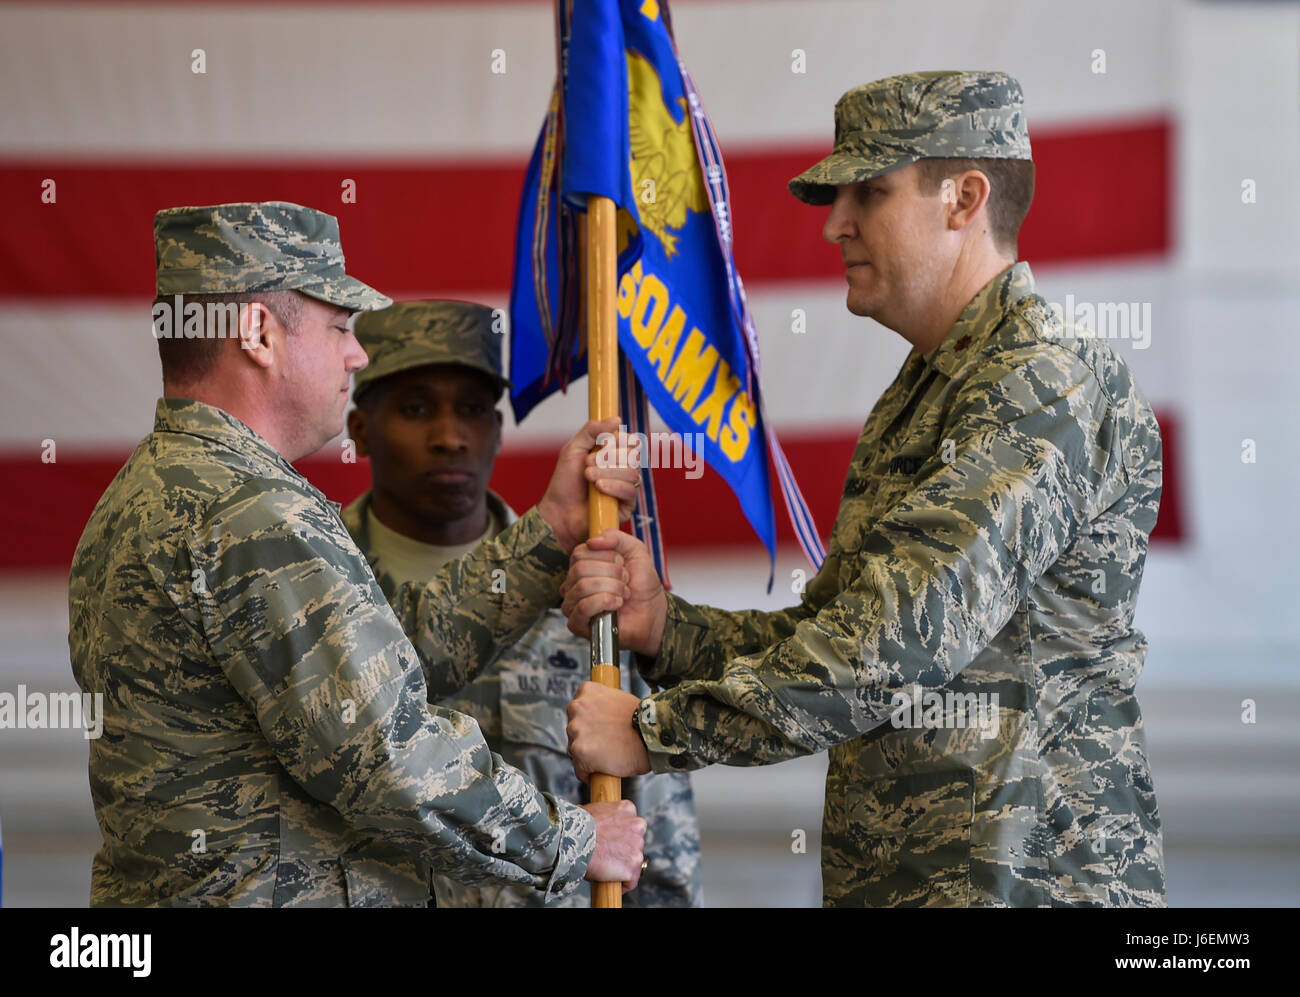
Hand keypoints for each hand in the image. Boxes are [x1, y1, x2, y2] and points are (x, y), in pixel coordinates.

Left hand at [536, 418, 642, 553]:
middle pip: (632, 455)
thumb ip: (592, 431)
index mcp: (612, 455)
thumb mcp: (573, 449)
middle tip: (587, 464)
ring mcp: (625, 488)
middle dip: (609, 457)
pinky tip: (599, 487)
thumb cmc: (565, 483)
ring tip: (588, 476)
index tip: (602, 443)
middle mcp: (622, 470)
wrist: (559, 512)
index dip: (619, 440)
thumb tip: (617, 419)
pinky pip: (631, 491)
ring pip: (632, 472)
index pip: (629, 441)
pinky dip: (615, 486)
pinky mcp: (626, 506)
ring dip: (609, 472)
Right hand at [561, 528, 666, 657]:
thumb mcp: (635, 550)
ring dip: (612, 588)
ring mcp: (572, 604)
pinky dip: (605, 602)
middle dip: (612, 573)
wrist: (653, 610)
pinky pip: (583, 607)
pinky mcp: (577, 623)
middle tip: (625, 581)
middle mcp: (573, 583)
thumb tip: (592, 541)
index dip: (605, 556)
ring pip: (582, 586)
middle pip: (580, 569)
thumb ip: (616, 537)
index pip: (579, 553)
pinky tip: (617, 604)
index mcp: (582, 565)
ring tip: (623, 594)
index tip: (621, 563)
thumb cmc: (642, 583)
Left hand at [567, 681, 651, 781]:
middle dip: (587, 738)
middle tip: (607, 743)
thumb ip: (603, 706)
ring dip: (588, 755)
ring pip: (575, 749)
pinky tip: (604, 770)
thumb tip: (599, 719)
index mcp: (586, 691)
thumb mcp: (619, 699)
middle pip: (574, 729)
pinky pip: (580, 769)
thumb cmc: (641, 720)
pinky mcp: (579, 751)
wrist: (651, 733)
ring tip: (609, 756)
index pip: (578, 710)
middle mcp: (576, 707)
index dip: (590, 722)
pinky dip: (590, 773)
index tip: (600, 729)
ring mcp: (576, 729)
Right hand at [580, 799, 646, 890]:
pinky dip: (622, 884)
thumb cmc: (576, 825)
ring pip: (634, 860)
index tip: (611, 841)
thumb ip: (603, 815)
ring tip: (605, 869)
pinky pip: (631, 881)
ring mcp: (637, 848)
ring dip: (623, 866)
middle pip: (635, 841)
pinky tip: (610, 882)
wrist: (573, 840)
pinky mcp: (633, 868)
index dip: (620, 834)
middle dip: (624, 848)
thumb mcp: (592, 810)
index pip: (631, 822)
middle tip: (607, 855)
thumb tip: (594, 821)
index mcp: (627, 809)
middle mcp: (637, 826)